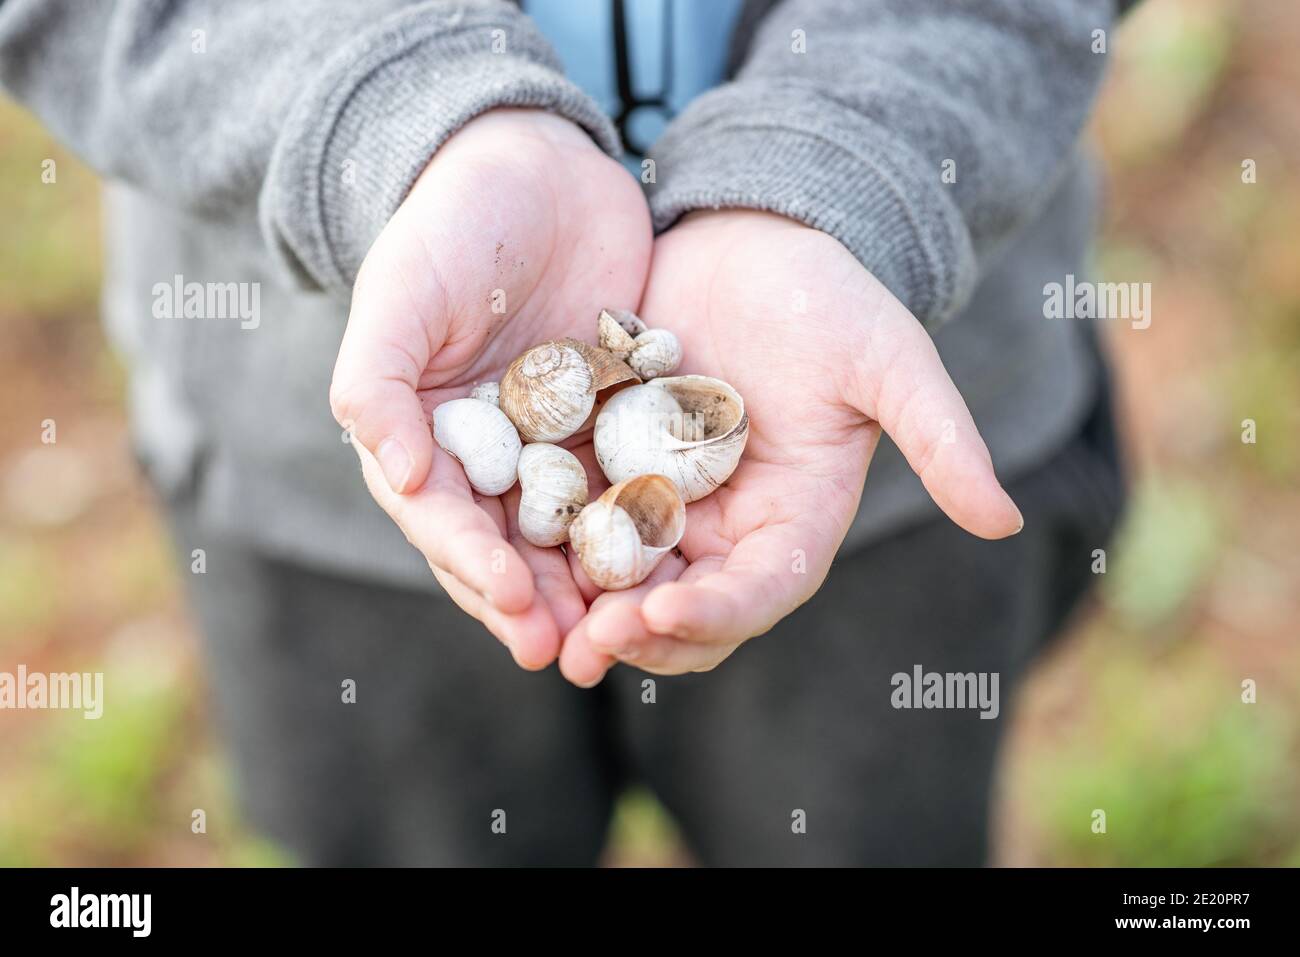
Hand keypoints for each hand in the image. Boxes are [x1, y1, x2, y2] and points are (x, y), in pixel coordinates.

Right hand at [329, 109, 651, 668]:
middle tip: (567, 650)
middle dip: (532, 598)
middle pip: (505, 542)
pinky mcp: (609, 420)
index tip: (516, 597)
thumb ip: (379, 382)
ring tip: (620, 628)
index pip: (443, 518)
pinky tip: (670, 557)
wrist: (537, 164)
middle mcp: (487, 451)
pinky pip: (625, 481)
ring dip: (588, 582)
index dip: (474, 563)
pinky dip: (640, 522)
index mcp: (424, 434)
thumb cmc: (455, 222)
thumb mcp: (403, 291)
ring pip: (568, 529)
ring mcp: (551, 441)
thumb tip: (400, 477)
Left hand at [557, 210, 1022, 684]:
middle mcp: (727, 530)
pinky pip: (572, 519)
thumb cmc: (830, 296)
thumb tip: (1006, 521)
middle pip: (684, 608)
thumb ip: (939, 437)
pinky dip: (545, 542)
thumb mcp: (887, 359)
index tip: (664, 614)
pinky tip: (502, 544)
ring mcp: (666, 505)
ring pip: (621, 579)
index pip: (760, 592)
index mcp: (795, 522)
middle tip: (585, 646)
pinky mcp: (610, 468)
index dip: (717, 613)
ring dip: (581, 607)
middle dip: (637, 634)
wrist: (751, 238)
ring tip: (534, 616)